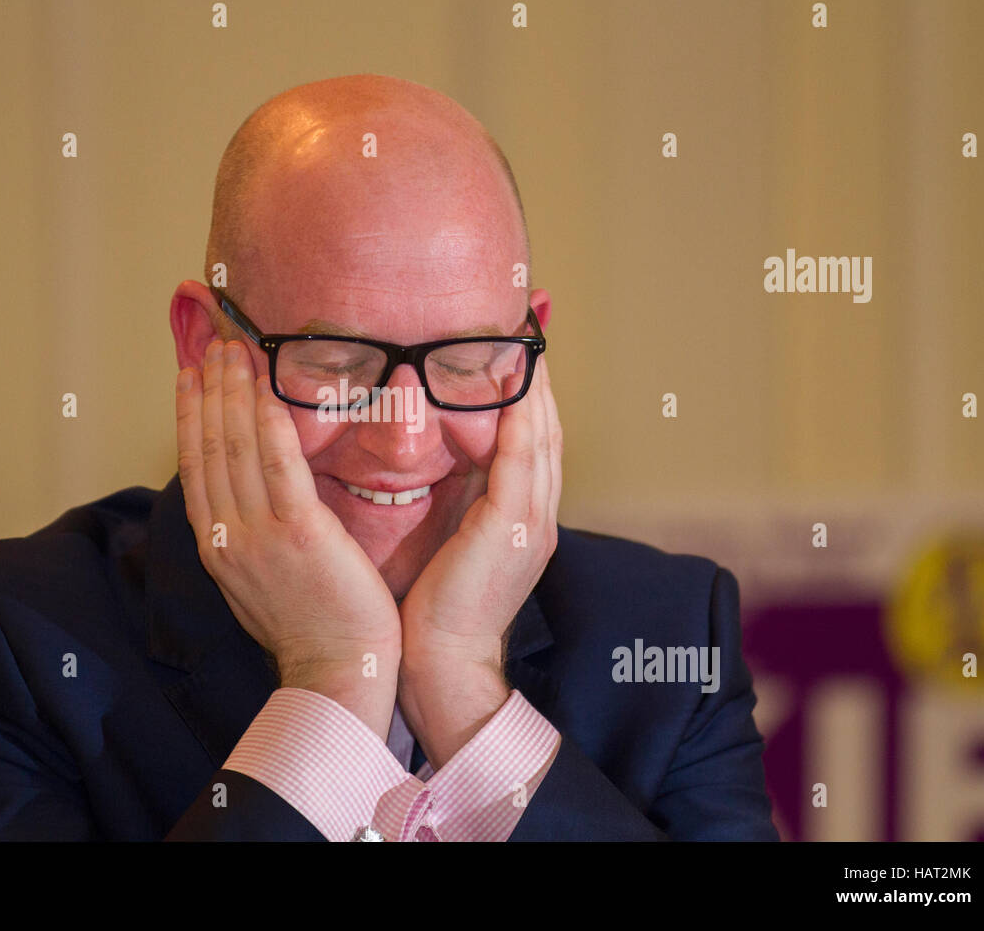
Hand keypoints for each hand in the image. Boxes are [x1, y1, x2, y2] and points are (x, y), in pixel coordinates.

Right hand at [175, 339, 401, 736]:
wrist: (335, 672)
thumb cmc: (311, 628)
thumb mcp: (260, 580)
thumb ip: (249, 535)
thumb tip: (247, 499)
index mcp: (217, 547)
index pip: (196, 468)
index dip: (190, 417)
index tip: (190, 377)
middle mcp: (226, 537)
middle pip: (209, 449)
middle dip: (209, 392)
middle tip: (214, 347)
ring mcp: (258, 535)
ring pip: (236, 449)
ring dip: (233, 394)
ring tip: (234, 352)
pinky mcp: (298, 533)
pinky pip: (279, 466)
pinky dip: (269, 424)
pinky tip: (267, 392)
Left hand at [396, 356, 562, 765]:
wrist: (442, 663)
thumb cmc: (436, 608)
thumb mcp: (454, 540)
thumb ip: (459, 497)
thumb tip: (444, 456)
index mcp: (526, 518)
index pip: (534, 440)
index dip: (532, 392)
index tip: (521, 347)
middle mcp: (538, 514)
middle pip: (547, 428)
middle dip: (541, 374)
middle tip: (533, 319)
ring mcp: (532, 520)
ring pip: (541, 435)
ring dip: (534, 382)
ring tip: (525, 333)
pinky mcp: (512, 527)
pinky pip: (521, 457)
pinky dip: (520, 415)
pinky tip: (513, 380)